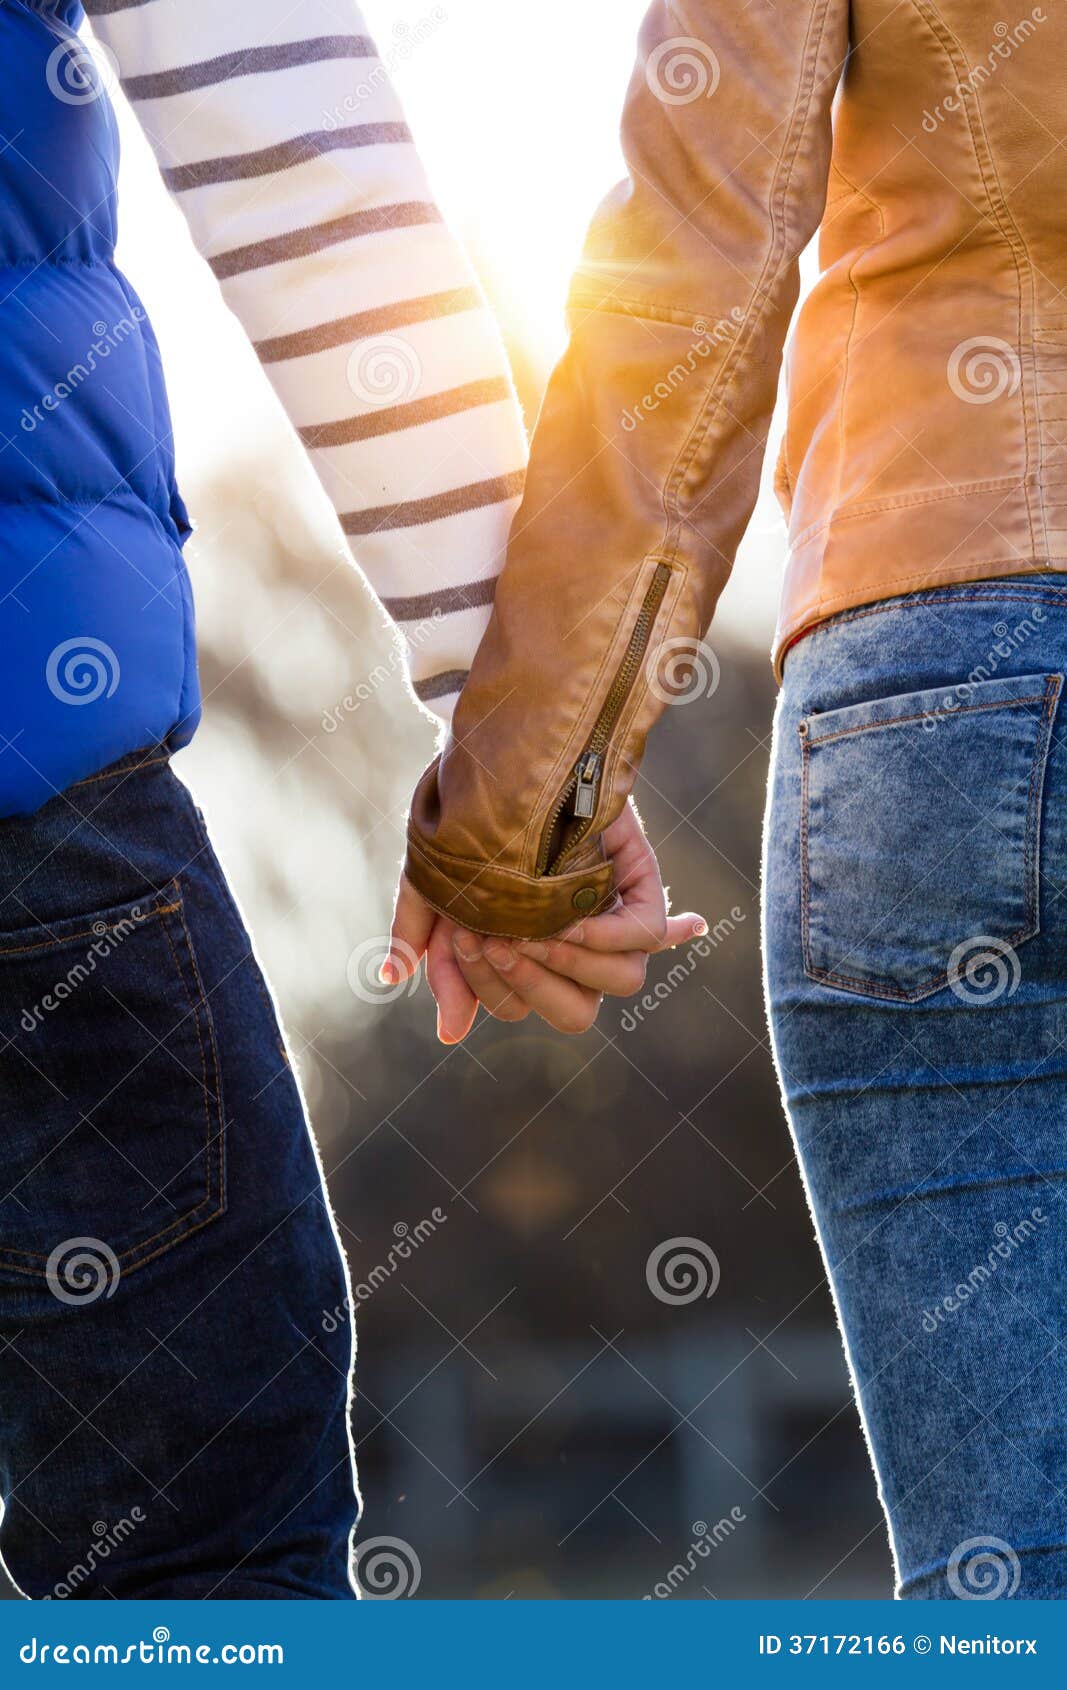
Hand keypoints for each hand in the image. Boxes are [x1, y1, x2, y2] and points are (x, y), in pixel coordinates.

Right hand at [386, 801, 704, 1042]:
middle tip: (492, 939)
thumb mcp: (436, 896)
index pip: (519, 1007)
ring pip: (620, 982)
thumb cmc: (465, 827)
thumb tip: (449, 1036)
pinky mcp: (641, 882)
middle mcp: (579, 947)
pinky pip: (647, 935)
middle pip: (575, 1014)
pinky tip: (568, 921)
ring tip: (529, 932)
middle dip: (527, 984)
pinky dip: (606, 938)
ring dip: (567, 965)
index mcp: (533, 957)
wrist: (497, 754)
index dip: (489, 988)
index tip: (464, 938)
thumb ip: (439, 964)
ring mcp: (615, 917)